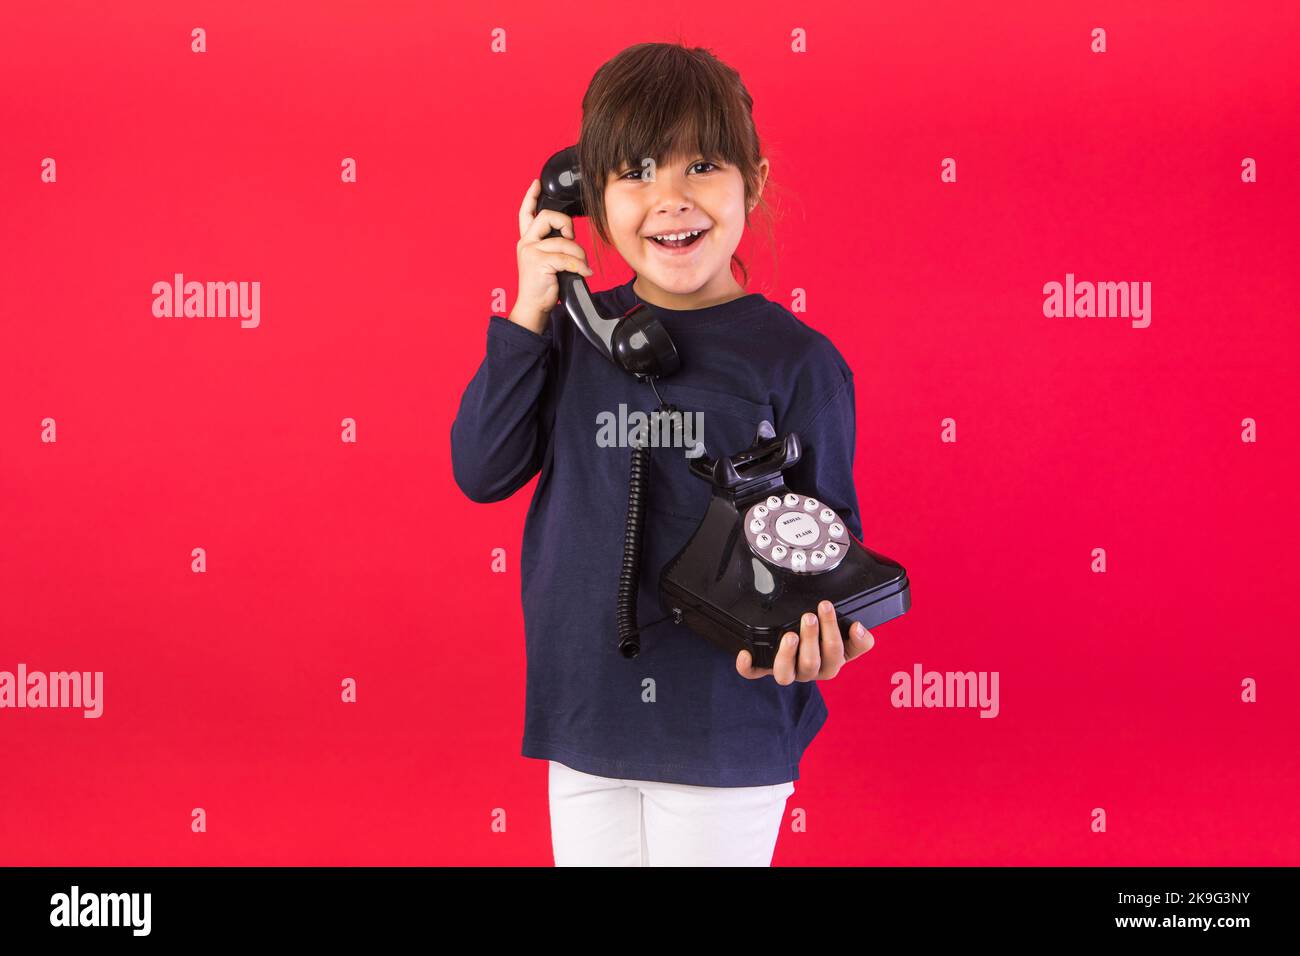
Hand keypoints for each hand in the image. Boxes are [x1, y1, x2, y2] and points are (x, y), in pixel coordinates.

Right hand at [509, 178, 594, 334]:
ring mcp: (531, 252)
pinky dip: (580, 267)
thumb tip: (570, 238)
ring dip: (578, 256)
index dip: (531, 197)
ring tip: (579, 267)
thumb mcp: (545, 261)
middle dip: (567, 225)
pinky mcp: (538, 262)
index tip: (536, 184)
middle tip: (571, 240)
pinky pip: (568, 258)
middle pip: (548, 216)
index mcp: (527, 241)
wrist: (533, 307)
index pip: (526, 213)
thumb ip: (552, 246)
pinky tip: (583, 273)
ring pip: (565, 242)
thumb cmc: (542, 285)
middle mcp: (526, 243)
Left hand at [736, 600, 874, 683]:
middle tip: (809, 616)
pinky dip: (748, 666)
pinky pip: (754, 673)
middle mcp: (809, 671)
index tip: (835, 613)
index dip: (836, 635)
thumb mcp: (847, 642)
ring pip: (785, 674)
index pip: (837, 655)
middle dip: (812, 638)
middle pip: (812, 663)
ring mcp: (787, 671)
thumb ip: (859, 639)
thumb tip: (859, 628)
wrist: (801, 649)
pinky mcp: (765, 669)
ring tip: (790, 635)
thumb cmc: (825, 643)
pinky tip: (746, 653)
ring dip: (788, 654)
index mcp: (831, 664)